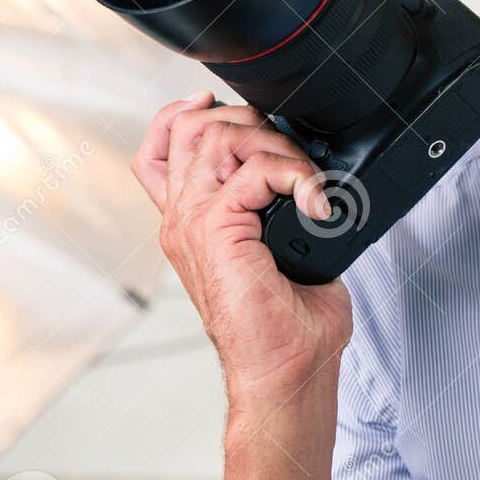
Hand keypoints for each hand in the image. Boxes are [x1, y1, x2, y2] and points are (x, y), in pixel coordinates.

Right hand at [133, 92, 352, 410]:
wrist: (284, 374)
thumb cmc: (286, 327)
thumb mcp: (282, 251)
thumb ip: (280, 208)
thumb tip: (315, 180)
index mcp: (189, 222)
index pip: (161, 148)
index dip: (184, 114)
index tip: (219, 104)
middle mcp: (181, 218)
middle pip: (188, 128)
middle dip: (248, 121)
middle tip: (291, 155)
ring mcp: (192, 222)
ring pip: (219, 137)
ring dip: (276, 146)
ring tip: (308, 183)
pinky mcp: (216, 230)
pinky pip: (255, 170)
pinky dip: (297, 175)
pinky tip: (319, 203)